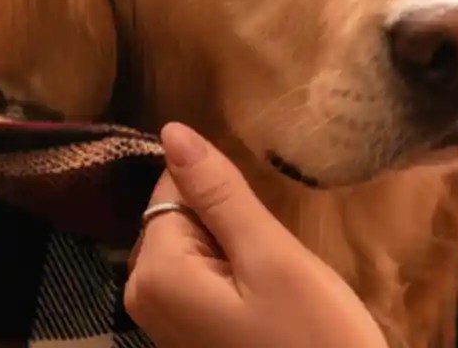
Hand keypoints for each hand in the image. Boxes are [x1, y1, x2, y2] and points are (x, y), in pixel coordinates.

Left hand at [125, 123, 386, 347]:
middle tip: (276, 263)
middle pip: (181, 218)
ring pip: (198, 247)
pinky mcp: (188, 337)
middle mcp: (144, 298)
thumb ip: (220, 194)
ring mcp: (164, 324)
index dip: (226, 195)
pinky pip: (205, 280)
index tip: (263, 226)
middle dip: (231, 225)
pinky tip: (269, 304)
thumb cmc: (313, 337)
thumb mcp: (273, 258)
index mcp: (157, 272)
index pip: (174, 187)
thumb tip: (174, 131)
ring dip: (239, 253)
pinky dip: (238, 279)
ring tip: (276, 285)